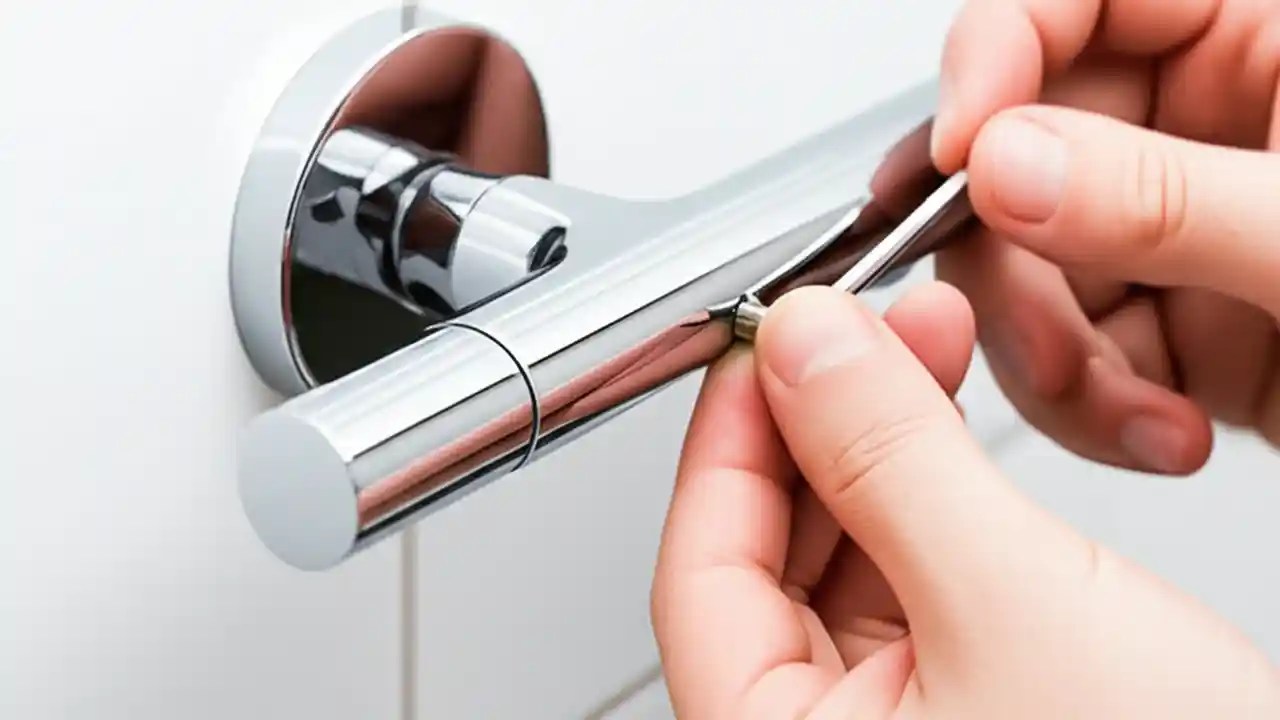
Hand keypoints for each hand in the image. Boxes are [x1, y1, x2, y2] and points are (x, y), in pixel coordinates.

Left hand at [651, 284, 1278, 718]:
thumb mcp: (1012, 605)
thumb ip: (892, 463)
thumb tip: (802, 348)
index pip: (700, 567)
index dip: (730, 435)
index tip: (768, 340)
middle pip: (769, 553)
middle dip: (819, 420)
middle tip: (857, 329)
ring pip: (843, 559)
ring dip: (877, 444)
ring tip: (921, 346)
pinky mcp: (966, 704)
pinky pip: (912, 582)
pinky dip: (928, 496)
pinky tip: (948, 427)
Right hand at [930, 0, 1279, 471]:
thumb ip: (1164, 198)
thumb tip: (1006, 168)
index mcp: (1267, 35)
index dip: (995, 57)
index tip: (962, 150)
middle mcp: (1211, 122)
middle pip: (1020, 147)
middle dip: (1009, 252)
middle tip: (1027, 307)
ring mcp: (1181, 227)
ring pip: (1026, 263)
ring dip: (1048, 351)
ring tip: (1122, 401)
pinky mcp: (1178, 321)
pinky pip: (1070, 347)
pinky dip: (1090, 403)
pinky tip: (1155, 425)